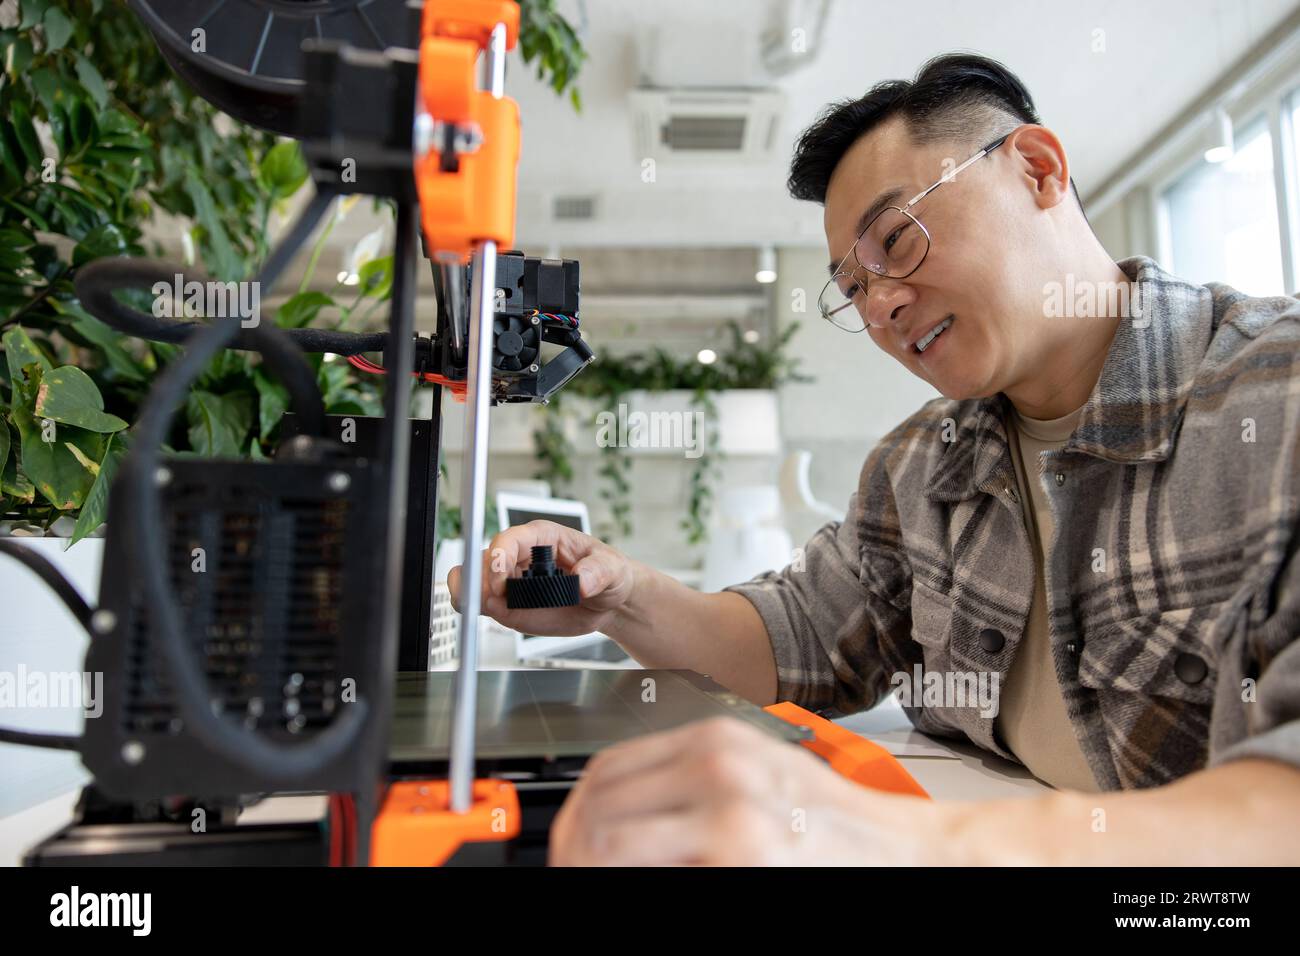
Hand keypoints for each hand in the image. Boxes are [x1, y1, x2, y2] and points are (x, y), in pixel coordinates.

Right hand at [447, 519, 635, 636]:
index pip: (508, 539)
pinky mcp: (508, 604)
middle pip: (482, 559)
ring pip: (472, 581)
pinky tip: (489, 614)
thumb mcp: (611, 568)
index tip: (501, 582)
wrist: (606, 601)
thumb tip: (581, 582)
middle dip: (477, 578)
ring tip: (487, 608)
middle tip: (487, 599)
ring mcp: (511, 581)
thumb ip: (598, 572)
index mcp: (541, 537)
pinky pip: (481, 604)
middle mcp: (520, 557)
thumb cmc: (607, 573)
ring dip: (470, 594)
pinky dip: (476, 609)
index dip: (499, 558)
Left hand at [549, 715, 948, 864]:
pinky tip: (631, 891)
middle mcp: (716, 766)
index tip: (568, 843)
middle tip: (569, 872)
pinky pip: (652, 875)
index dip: (575, 812)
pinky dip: (626, 884)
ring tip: (589, 883)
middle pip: (598, 804)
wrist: (904, 851)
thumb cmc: (834, 824)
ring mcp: (727, 814)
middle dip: (570, 847)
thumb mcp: (755, 777)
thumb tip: (614, 822)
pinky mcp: (737, 860)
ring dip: (587, 867)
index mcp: (716, 740)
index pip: (607, 769)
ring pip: (608, 843)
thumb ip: (689, 785)